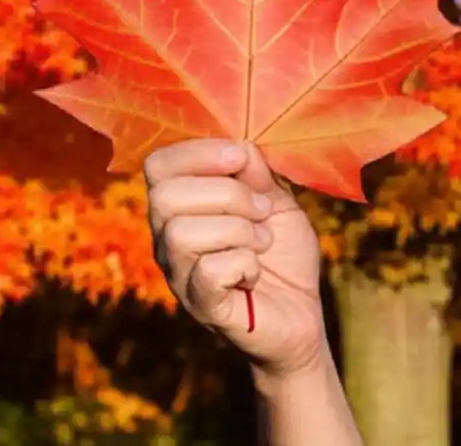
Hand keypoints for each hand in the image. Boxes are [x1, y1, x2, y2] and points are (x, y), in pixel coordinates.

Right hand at [144, 138, 326, 378]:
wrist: (302, 313)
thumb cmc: (283, 254)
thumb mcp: (277, 201)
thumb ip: (257, 174)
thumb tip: (240, 147)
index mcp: (181, 207)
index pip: (158, 166)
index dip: (197, 153)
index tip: (241, 159)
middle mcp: (168, 240)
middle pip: (166, 196)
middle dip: (226, 194)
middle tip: (261, 210)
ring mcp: (179, 276)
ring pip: (182, 234)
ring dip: (238, 231)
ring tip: (262, 242)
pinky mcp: (202, 306)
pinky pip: (207, 272)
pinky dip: (243, 264)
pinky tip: (255, 272)